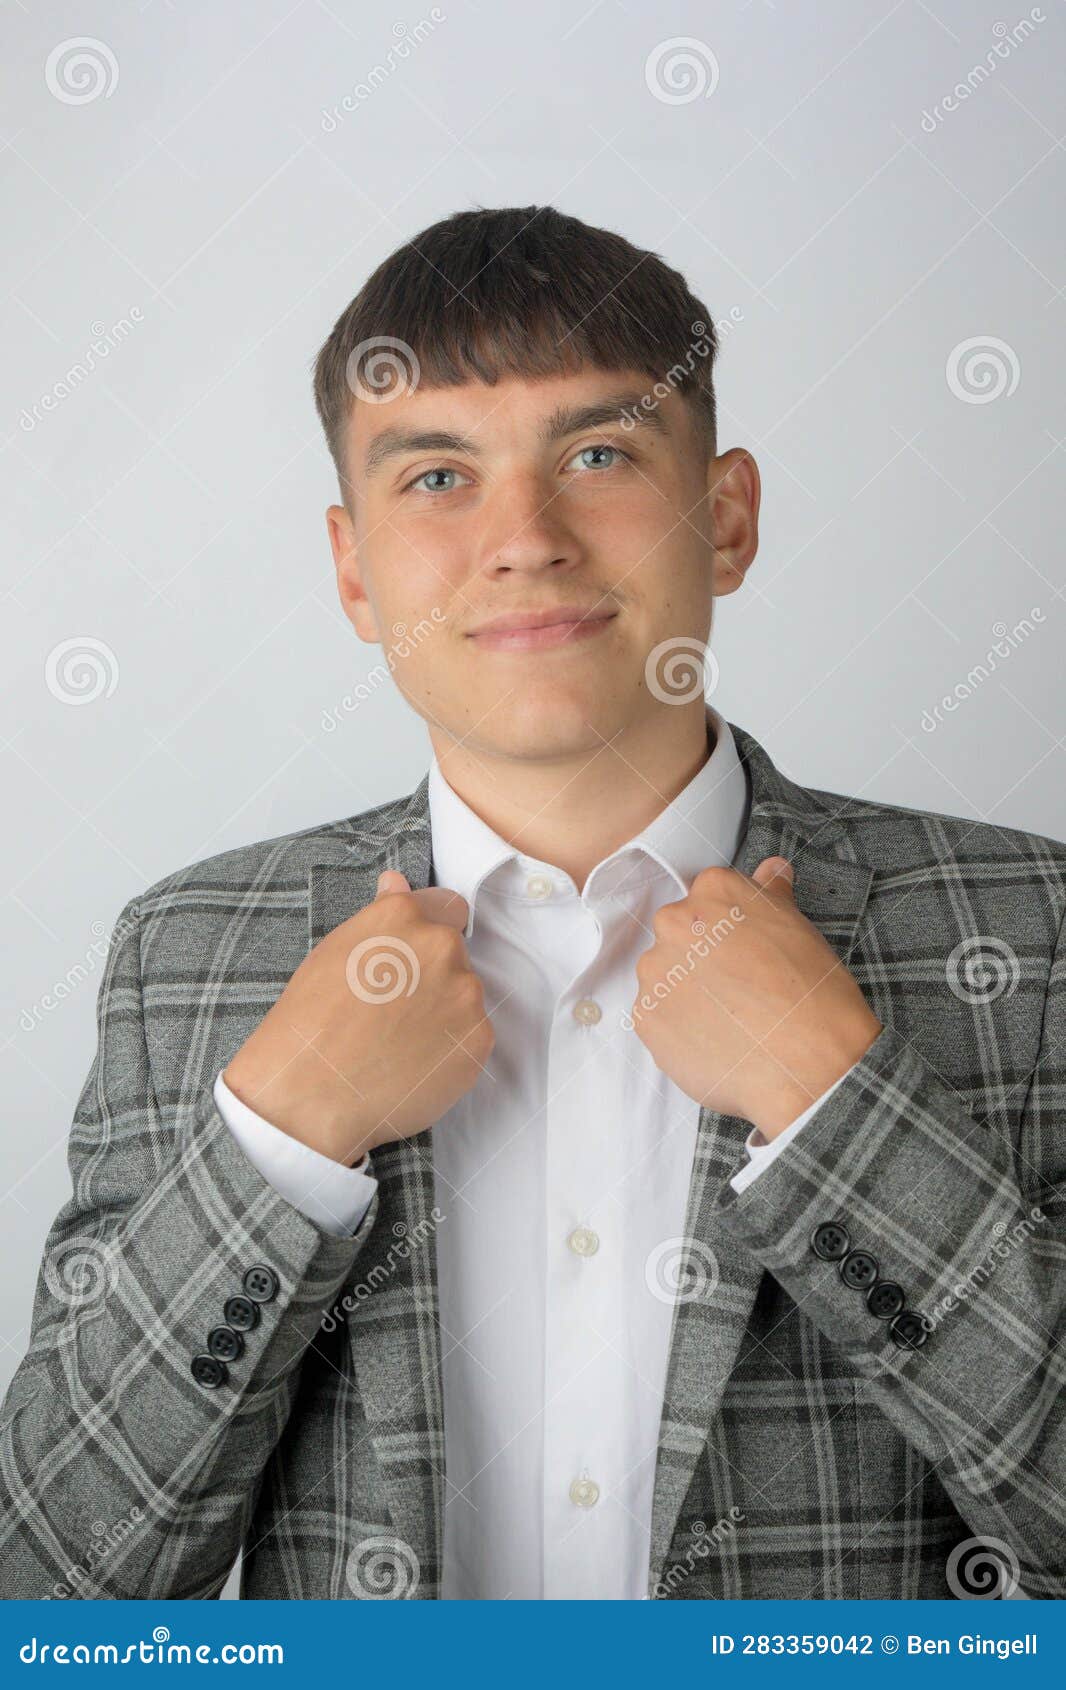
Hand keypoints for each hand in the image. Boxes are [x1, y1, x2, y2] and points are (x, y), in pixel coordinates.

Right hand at [223, 869, 493, 1165]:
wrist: (309, 1094)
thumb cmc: (309, 1024)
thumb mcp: (333, 954)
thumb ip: (378, 917)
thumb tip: (397, 883)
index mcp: (403, 917)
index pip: (446, 906)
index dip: (431, 931)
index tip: (414, 956)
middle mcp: (441, 946)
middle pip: (456, 953)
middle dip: (434, 974)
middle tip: (395, 1008)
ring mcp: (465, 994)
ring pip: (465, 995)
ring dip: (444, 1011)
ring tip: (399, 1041)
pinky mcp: (478, 1040)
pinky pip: (471, 1036)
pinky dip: (450, 1049)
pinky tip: (413, 1062)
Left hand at [629, 856, 881, 1139]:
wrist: (807, 1064)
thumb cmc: (812, 993)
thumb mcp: (799, 929)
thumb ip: (771, 893)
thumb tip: (770, 869)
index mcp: (713, 890)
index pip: (708, 899)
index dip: (729, 930)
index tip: (746, 953)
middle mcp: (675, 922)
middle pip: (678, 935)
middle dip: (701, 959)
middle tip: (738, 989)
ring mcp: (655, 971)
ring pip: (664, 976)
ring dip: (686, 993)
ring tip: (728, 1019)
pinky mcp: (645, 1017)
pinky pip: (656, 1017)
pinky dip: (678, 1028)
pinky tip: (713, 1040)